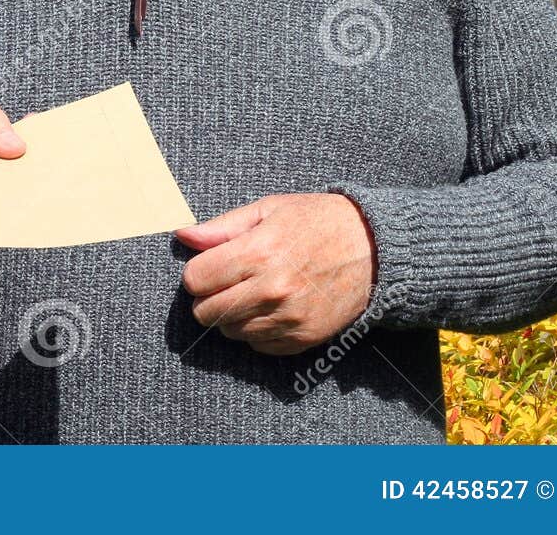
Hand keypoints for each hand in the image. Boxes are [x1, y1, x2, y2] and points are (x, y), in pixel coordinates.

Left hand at [175, 193, 374, 355]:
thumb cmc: (316, 221)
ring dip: (230, 315)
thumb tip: (183, 236)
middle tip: (224, 282)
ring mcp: (289, 318)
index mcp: (258, 253)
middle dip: (207, 297)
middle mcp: (271, 290)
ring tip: (248, 292)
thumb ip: (222, 227)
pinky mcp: (305, 337)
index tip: (209, 266)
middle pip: (207, 312)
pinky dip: (255, 331)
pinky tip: (268, 309)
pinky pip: (259, 346)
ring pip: (230, 331)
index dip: (196, 272)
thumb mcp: (268, 210)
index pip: (195, 280)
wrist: (373, 248)